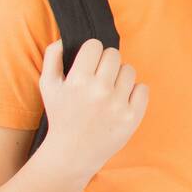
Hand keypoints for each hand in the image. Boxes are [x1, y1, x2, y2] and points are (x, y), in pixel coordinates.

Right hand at [38, 38, 148, 178]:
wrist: (73, 153)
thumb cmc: (61, 116)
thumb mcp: (47, 86)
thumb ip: (52, 57)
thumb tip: (64, 39)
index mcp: (78, 80)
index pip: (95, 45)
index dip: (91, 53)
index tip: (88, 65)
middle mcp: (99, 90)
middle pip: (114, 54)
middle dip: (106, 63)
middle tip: (99, 78)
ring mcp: (118, 104)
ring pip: (129, 70)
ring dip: (120, 77)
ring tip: (109, 91)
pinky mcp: (132, 117)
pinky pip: (143, 88)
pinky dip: (135, 92)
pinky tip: (121, 101)